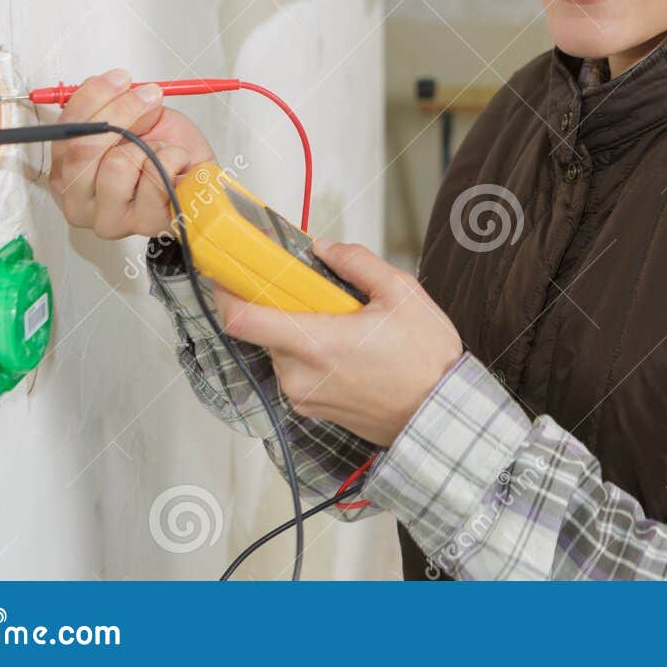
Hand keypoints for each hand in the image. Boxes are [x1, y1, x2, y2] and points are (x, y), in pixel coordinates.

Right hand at [47, 69, 217, 239]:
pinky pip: (154, 178)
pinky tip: (175, 167)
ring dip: (150, 146)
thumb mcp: (139, 118)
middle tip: (149, 98)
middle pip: (82, 150)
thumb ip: (115, 104)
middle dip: (122, 113)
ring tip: (161, 150)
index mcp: (65, 172)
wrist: (197, 183)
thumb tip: (116, 86)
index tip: (120, 77)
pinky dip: (172, 160)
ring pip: (117, 164)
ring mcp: (107, 218)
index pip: (65, 131)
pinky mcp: (141, 225)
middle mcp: (77, 200)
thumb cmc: (165, 153)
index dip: (92, 98)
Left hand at [212, 241, 463, 445]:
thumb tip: (326, 250)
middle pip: (264, 328)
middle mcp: (300, 374)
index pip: (243, 319)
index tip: (228, 272)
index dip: (226, 291)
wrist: (439, 416)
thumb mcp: (402, 294)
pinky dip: (309, 353)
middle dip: (282, 305)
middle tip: (315, 291)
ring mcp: (303, 395)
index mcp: (317, 343)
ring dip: (298, 330)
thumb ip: (357, 264)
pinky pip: (295, 370)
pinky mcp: (311, 409)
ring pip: (280, 349)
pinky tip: (347, 348)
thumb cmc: (427, 361)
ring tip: (344, 324)